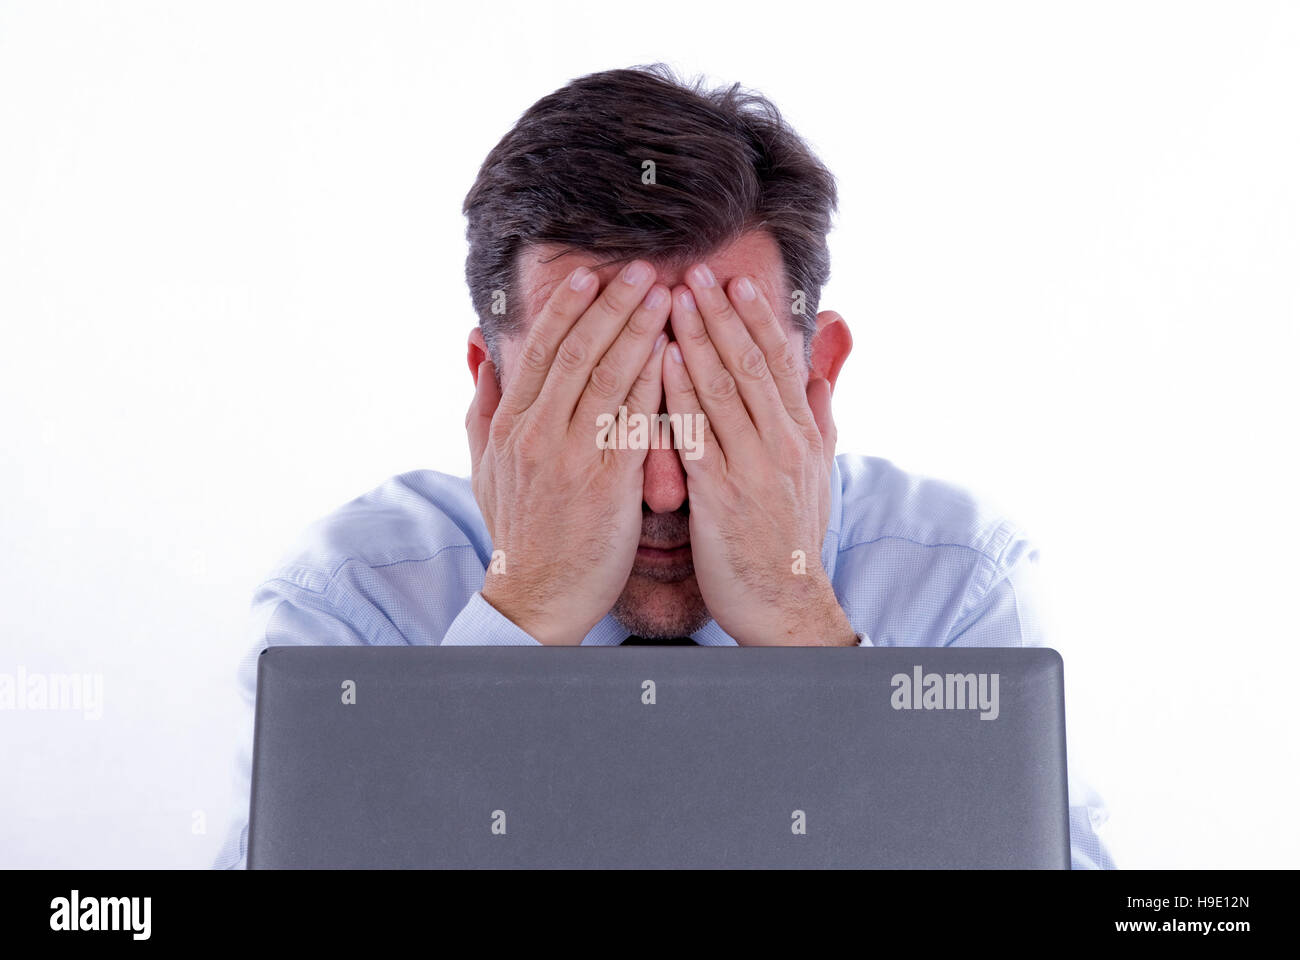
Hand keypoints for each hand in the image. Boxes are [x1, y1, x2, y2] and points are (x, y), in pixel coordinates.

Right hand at [466, 262, 670, 643]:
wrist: (535, 597)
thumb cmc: (518, 533)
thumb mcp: (484, 467)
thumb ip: (483, 407)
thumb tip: (479, 354)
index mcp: (509, 426)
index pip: (538, 352)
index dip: (566, 309)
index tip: (590, 275)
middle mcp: (537, 434)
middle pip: (575, 353)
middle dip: (610, 306)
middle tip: (640, 269)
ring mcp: (571, 456)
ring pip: (606, 377)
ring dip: (639, 330)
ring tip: (665, 295)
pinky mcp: (606, 482)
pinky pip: (634, 420)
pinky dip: (653, 381)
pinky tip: (674, 352)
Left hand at [662, 264, 855, 645]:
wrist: (785, 606)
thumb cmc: (791, 541)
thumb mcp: (817, 476)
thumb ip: (818, 422)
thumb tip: (821, 378)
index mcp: (801, 435)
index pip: (780, 363)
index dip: (756, 319)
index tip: (735, 282)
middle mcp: (782, 442)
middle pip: (750, 363)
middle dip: (721, 314)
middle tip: (695, 271)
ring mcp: (752, 466)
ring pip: (724, 388)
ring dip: (696, 339)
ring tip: (673, 298)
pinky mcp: (722, 493)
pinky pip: (696, 433)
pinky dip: (678, 393)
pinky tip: (659, 361)